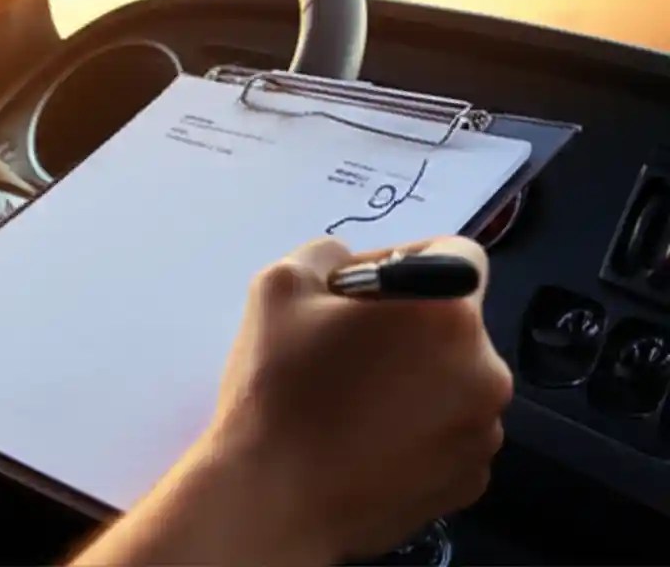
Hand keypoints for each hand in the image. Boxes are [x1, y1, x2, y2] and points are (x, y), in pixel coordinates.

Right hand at [209, 236, 511, 562]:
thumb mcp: (279, 286)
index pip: (458, 254)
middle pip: (454, 325)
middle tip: (344, 351)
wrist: (269, 500)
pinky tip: (362, 441)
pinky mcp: (468, 481)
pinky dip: (416, 433)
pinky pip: (449, 436)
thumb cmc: (275, 390)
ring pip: (453, 383)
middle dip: (407, 329)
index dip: (407, 263)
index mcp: (447, 312)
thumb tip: (353, 265)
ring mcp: (482, 433)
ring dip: (414, 381)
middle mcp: (485, 370)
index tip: (366, 293)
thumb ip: (329, 254)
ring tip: (348, 403)